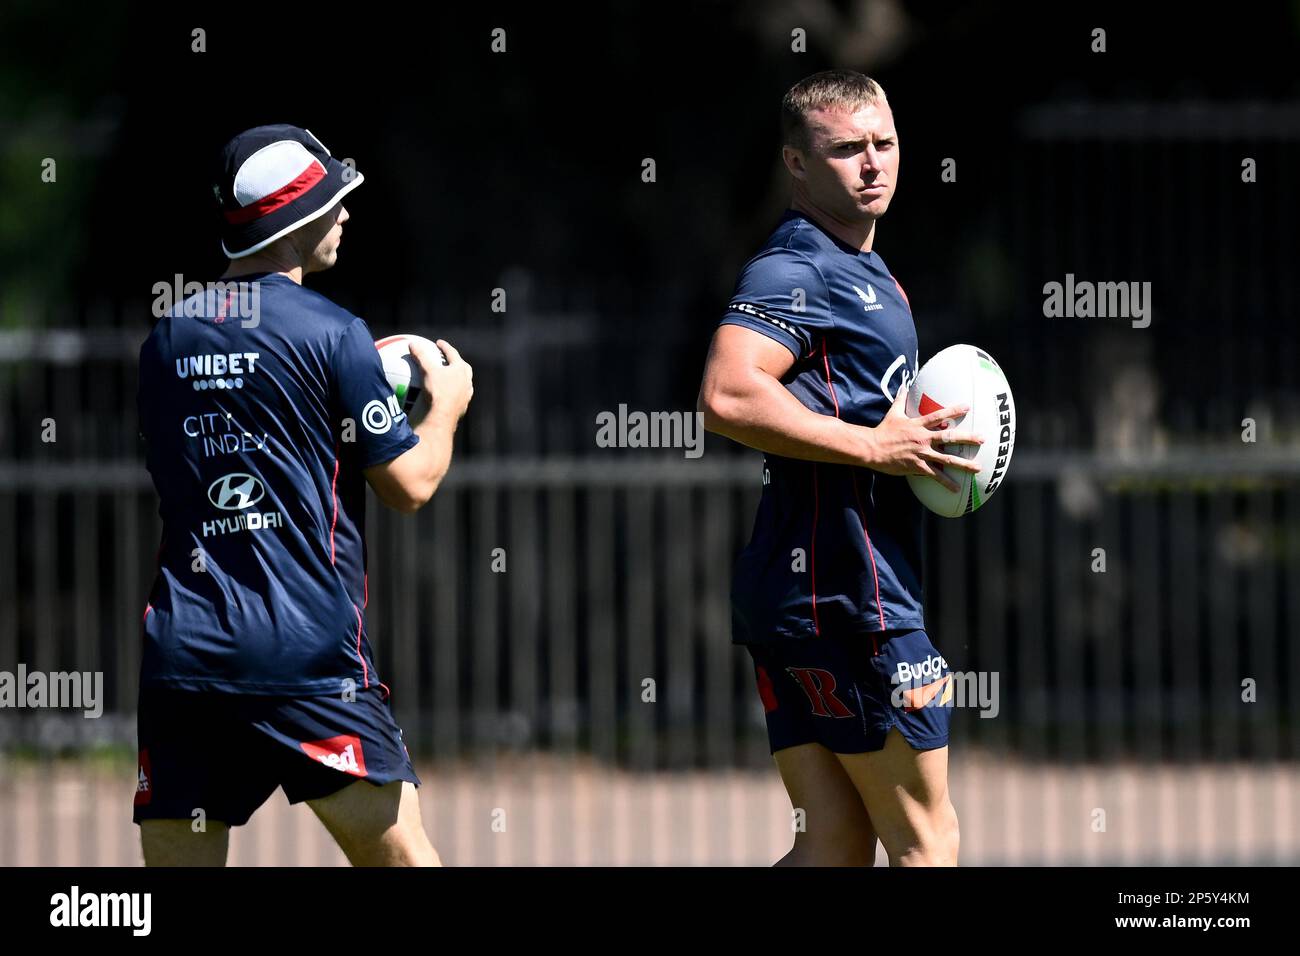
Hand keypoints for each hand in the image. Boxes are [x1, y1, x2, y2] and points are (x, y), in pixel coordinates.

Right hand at [410, 338, 472, 420]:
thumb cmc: (437, 391)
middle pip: (464, 367)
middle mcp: (467, 381)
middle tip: (449, 360)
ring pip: (465, 382)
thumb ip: (421, 356)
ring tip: (451, 377)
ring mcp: (466, 394)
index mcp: (460, 369)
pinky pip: (460, 396)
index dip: (445, 347)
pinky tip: (449, 395)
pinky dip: (455, 392)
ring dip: (458, 378)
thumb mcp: (427, 371)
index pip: (453, 353)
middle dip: (456, 361)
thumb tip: (412, 344)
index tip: (438, 343)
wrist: (443, 416)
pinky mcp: (463, 406)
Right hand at [864, 386, 982, 492]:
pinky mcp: (917, 466)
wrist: (872, 449)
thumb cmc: (883, 431)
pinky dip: (946, 483)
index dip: (953, 411)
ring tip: (978, 467)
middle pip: (949, 437)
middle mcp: (923, 438)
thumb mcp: (893, 413)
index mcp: (918, 425)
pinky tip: (957, 489)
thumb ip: (901, 400)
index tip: (967, 408)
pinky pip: (935, 475)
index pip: (939, 415)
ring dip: (964, 464)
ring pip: (947, 458)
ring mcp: (921, 453)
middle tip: (982, 439)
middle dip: (967, 438)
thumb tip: (903, 386)